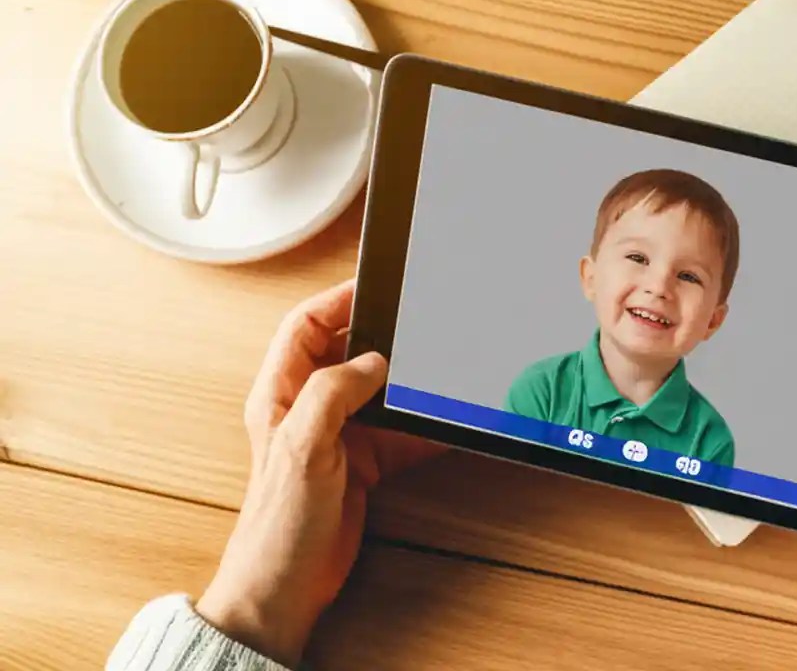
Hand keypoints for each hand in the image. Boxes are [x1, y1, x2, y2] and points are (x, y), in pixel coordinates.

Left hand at [195, 279, 442, 666]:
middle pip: (348, 353)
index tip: (375, 284)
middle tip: (416, 323)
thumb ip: (333, 394)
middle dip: (383, 337)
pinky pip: (401, 433)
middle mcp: (308, 409)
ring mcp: (338, 436)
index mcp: (281, 394)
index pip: (305, 327)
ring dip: (409, 384)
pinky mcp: (363, 464)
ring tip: (437, 370)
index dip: (337, 300)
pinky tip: (446, 424)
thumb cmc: (276, 525)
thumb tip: (372, 361)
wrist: (286, 586)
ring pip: (381, 392)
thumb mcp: (301, 447)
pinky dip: (426, 428)